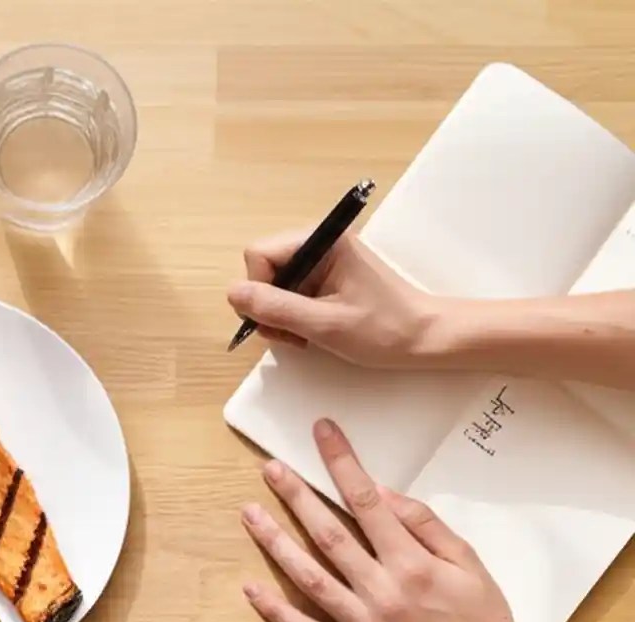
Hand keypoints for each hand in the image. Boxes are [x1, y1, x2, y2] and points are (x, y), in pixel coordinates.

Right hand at [227, 229, 445, 367]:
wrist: (428, 339)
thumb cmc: (385, 330)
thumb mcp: (325, 324)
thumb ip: (277, 307)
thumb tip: (233, 293)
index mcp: (323, 242)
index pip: (258, 254)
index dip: (258, 289)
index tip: (276, 319)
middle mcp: (319, 244)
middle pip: (262, 270)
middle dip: (268, 306)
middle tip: (292, 335)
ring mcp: (322, 263)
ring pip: (272, 285)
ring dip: (279, 317)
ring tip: (304, 338)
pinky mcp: (325, 280)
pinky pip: (289, 294)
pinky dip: (291, 318)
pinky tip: (309, 333)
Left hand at [240, 419, 588, 621]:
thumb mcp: (470, 564)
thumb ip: (426, 525)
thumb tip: (384, 493)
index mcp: (413, 565)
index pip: (367, 501)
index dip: (342, 463)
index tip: (323, 434)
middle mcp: (383, 592)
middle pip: (328, 534)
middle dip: (296, 496)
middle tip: (271, 468)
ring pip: (308, 577)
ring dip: (275, 543)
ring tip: (250, 513)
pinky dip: (276, 610)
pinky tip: (251, 588)